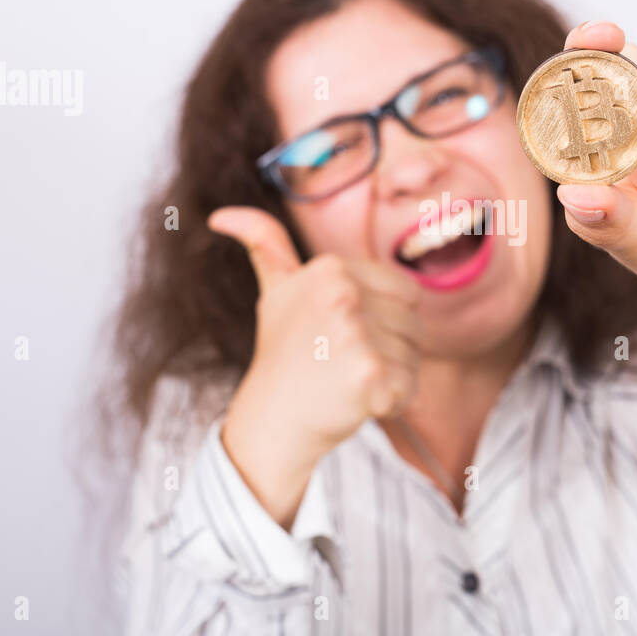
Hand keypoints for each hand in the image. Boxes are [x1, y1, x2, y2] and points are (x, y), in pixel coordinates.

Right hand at [206, 207, 420, 525]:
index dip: (385, 321)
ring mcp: (355, 333)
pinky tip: (355, 402)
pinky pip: (409, 387)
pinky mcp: (369, 373)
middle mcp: (343, 293)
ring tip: (346, 381)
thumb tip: (221, 216)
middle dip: (389, 350)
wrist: (271, 419)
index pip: (408, 293)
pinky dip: (390, 402)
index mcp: (332, 267)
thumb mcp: (277, 290)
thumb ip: (265, 244)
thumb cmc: (284, 353)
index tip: (342, 335)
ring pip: (414, 357)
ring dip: (390, 378)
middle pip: (415, 325)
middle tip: (341, 363)